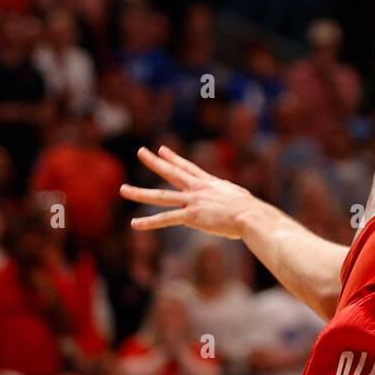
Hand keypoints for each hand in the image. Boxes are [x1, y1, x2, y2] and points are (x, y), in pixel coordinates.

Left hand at [121, 146, 254, 239]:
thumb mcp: (239, 199)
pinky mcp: (191, 216)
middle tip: (141, 152)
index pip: (187, 167)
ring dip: (139, 193)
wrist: (250, 215)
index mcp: (210, 184)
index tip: (161, 149)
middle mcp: (199, 189)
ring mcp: (193, 201)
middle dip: (155, 162)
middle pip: (172, 173)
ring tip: (123, 189)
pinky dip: (149, 222)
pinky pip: (165, 220)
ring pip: (160, 197)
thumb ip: (231, 199)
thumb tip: (236, 202)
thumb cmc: (251, 211)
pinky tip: (134, 224)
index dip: (173, 158)